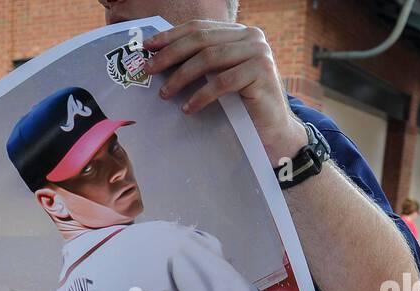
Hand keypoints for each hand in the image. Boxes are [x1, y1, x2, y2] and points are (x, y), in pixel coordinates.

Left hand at [145, 20, 306, 164]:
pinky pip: (223, 81)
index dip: (171, 35)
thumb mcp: (218, 78)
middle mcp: (252, 37)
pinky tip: (187, 108)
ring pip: (209, 58)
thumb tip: (159, 59)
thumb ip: (201, 63)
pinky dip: (201, 95)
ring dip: (182, 76)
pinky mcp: (262, 72)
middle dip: (170, 55)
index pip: (200, 28)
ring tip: (164, 93)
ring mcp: (259, 52)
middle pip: (201, 40)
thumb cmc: (241, 107)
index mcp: (239, 33)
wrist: (272, 132)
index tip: (147, 47)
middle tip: (149, 70)